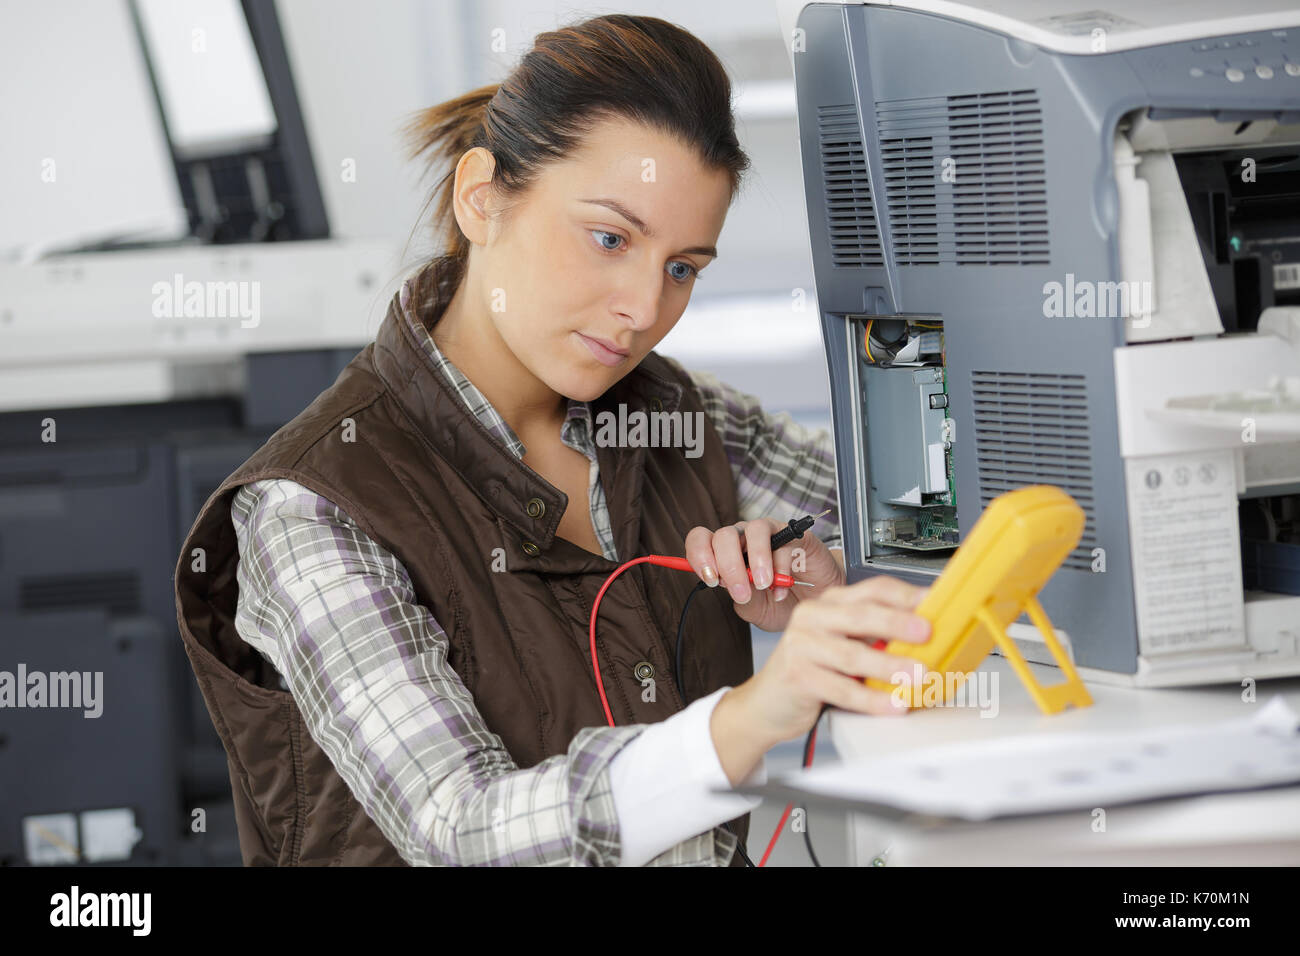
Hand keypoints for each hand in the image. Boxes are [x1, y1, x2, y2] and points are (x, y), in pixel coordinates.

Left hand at [684, 517, 845, 632]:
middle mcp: (742, 540)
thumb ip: (741, 598)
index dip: (699, 556)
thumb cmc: (780, 603)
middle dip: (729, 566)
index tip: (710, 579)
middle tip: (742, 592)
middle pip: (723, 536)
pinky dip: (780, 566)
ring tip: (763, 585)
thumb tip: (729, 584)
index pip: (700, 540)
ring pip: (751, 530)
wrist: (815, 603)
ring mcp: (767, 535)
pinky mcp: (792, 534)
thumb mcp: (755, 610)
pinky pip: (780, 539)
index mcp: (725, 555)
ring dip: (755, 559)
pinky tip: (782, 587)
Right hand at [709, 575, 931, 783]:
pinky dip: (871, 700)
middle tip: (927, 632)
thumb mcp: (842, 646)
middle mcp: (812, 617)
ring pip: (852, 653)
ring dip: (890, 665)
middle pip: (861, 614)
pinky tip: (892, 705)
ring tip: (918, 675)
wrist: (766, 703)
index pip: (871, 589)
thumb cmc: (812, 672)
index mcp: (829, 604)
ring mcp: (801, 645)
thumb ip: (873, 637)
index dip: (905, 594)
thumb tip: (925, 639)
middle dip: (898, 622)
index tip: (934, 601)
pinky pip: (841, 689)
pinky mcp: (797, 676)